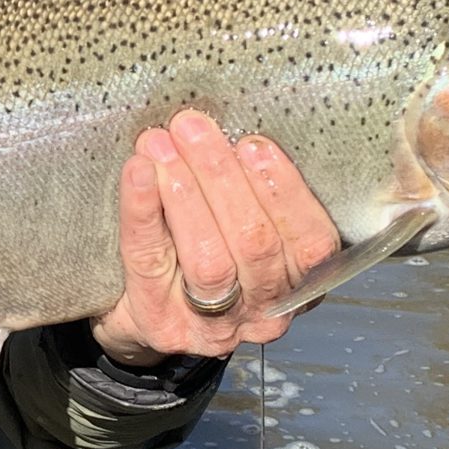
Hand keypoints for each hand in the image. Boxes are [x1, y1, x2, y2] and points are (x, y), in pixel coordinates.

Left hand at [93, 110, 339, 367]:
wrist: (147, 311)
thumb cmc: (209, 249)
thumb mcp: (248, 222)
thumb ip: (255, 188)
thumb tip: (234, 122)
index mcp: (301, 282)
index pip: (310, 242)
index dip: (284, 191)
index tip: (254, 144)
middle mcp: (265, 311)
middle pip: (255, 244)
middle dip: (223, 178)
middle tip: (193, 127)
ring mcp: (214, 325)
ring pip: (208, 259)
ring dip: (185, 194)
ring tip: (162, 146)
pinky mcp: (163, 324)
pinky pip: (151, 261)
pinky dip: (142, 211)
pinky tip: (137, 172)